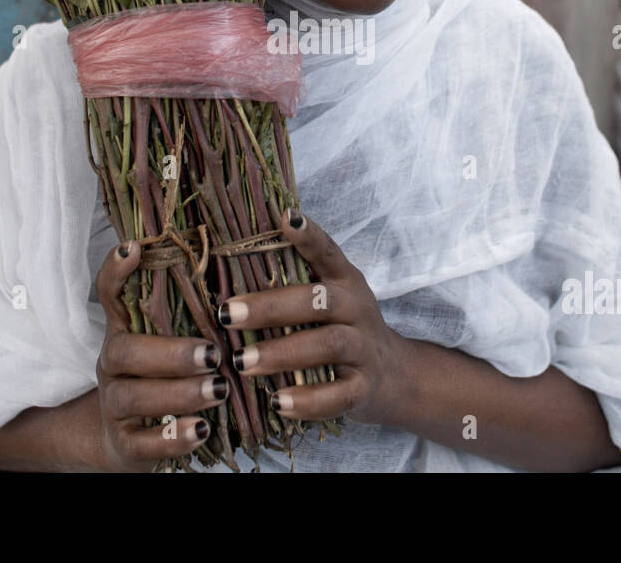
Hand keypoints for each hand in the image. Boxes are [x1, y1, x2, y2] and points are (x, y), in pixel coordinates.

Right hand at [94, 241, 230, 471]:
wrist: (127, 439)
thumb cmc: (162, 379)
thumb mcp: (173, 343)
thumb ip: (192, 315)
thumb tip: (232, 278)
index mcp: (125, 332)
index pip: (110, 296)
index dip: (116, 273)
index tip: (134, 248)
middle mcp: (112, 365)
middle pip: (124, 351)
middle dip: (170, 352)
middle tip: (213, 353)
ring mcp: (114, 405)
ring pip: (133, 397)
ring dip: (179, 393)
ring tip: (219, 390)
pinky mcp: (124, 443)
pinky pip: (141, 442)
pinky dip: (171, 438)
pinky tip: (200, 431)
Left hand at [219, 210, 408, 425]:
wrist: (394, 376)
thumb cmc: (343, 329)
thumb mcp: (329, 299)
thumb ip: (294, 283)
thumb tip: (227, 263)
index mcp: (344, 281)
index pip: (328, 251)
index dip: (310, 236)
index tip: (286, 218)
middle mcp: (358, 309)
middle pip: (319, 301)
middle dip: (271, 306)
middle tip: (228, 313)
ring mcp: (364, 349)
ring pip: (328, 344)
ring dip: (282, 353)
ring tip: (242, 362)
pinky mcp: (365, 388)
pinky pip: (339, 395)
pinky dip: (308, 400)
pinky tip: (278, 402)